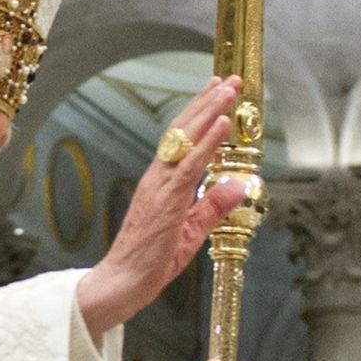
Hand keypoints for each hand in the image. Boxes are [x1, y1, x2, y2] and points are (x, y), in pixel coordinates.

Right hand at [76, 76, 246, 339]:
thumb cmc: (150, 260)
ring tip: (228, 88)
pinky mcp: (165, 200)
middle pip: (184, 129)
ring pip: (186, 139)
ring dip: (209, 111)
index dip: (201, 112)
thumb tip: (237, 185)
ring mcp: (159, 186)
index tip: (217, 90)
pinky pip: (189, 165)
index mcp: (162, 182)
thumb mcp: (192, 232)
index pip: (183, 138)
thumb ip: (213, 207)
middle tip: (230, 78)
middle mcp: (158, 177)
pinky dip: (207, 142)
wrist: (122, 283)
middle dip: (208, 101)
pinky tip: (221, 124)